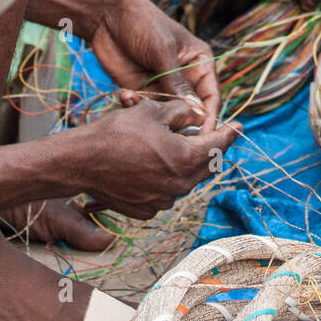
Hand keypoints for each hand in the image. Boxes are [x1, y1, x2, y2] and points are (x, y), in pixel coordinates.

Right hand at [77, 99, 237, 219]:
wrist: (81, 161)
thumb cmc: (117, 132)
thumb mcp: (154, 111)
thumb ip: (183, 112)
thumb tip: (197, 116)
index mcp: (185, 159)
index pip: (217, 145)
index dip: (230, 133)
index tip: (239, 126)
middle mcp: (178, 185)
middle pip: (205, 166)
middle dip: (208, 149)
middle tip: (208, 135)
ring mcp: (162, 201)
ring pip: (185, 180)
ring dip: (186, 164)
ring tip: (174, 147)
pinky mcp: (146, 210)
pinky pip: (166, 192)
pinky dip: (167, 178)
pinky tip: (154, 164)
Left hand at [89, 0, 220, 129]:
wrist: (107, 16)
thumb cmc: (143, 24)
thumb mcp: (163, 51)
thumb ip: (177, 82)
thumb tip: (194, 111)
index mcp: (199, 62)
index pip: (211, 95)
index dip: (209, 115)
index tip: (204, 135)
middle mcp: (184, 77)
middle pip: (191, 109)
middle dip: (181, 121)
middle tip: (169, 132)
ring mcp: (162, 84)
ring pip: (166, 111)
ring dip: (154, 112)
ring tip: (137, 102)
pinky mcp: (141, 89)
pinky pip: (145, 107)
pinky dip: (136, 106)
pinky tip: (124, 95)